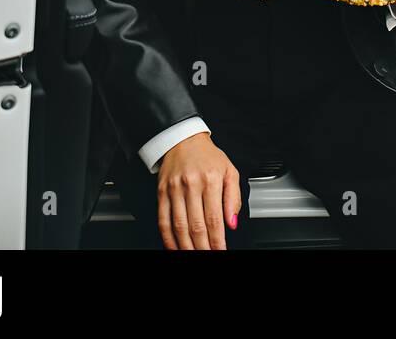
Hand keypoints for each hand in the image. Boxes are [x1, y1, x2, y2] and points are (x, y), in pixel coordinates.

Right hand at [155, 132, 240, 249]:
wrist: (183, 140)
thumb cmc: (208, 156)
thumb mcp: (230, 171)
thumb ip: (233, 198)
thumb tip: (232, 223)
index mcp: (211, 179)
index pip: (214, 217)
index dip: (217, 239)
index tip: (221, 250)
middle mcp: (192, 184)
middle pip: (197, 225)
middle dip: (203, 246)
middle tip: (208, 256)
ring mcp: (175, 189)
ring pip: (179, 226)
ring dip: (186, 246)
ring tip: (193, 254)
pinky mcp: (162, 193)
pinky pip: (163, 220)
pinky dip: (168, 238)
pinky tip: (174, 247)